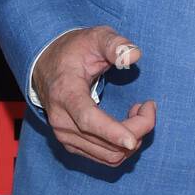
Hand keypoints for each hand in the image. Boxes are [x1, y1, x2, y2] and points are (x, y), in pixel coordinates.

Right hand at [33, 25, 155, 165]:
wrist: (46, 65)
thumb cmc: (74, 50)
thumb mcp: (95, 37)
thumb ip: (115, 44)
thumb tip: (133, 56)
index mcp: (66, 93)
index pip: (88, 120)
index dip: (112, 132)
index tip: (133, 139)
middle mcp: (62, 121)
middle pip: (106, 143)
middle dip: (137, 130)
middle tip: (148, 105)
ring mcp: (66, 136)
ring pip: (109, 155)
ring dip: (133, 138)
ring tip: (137, 111)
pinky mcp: (73, 144)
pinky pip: (106, 157)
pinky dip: (123, 146)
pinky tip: (127, 123)